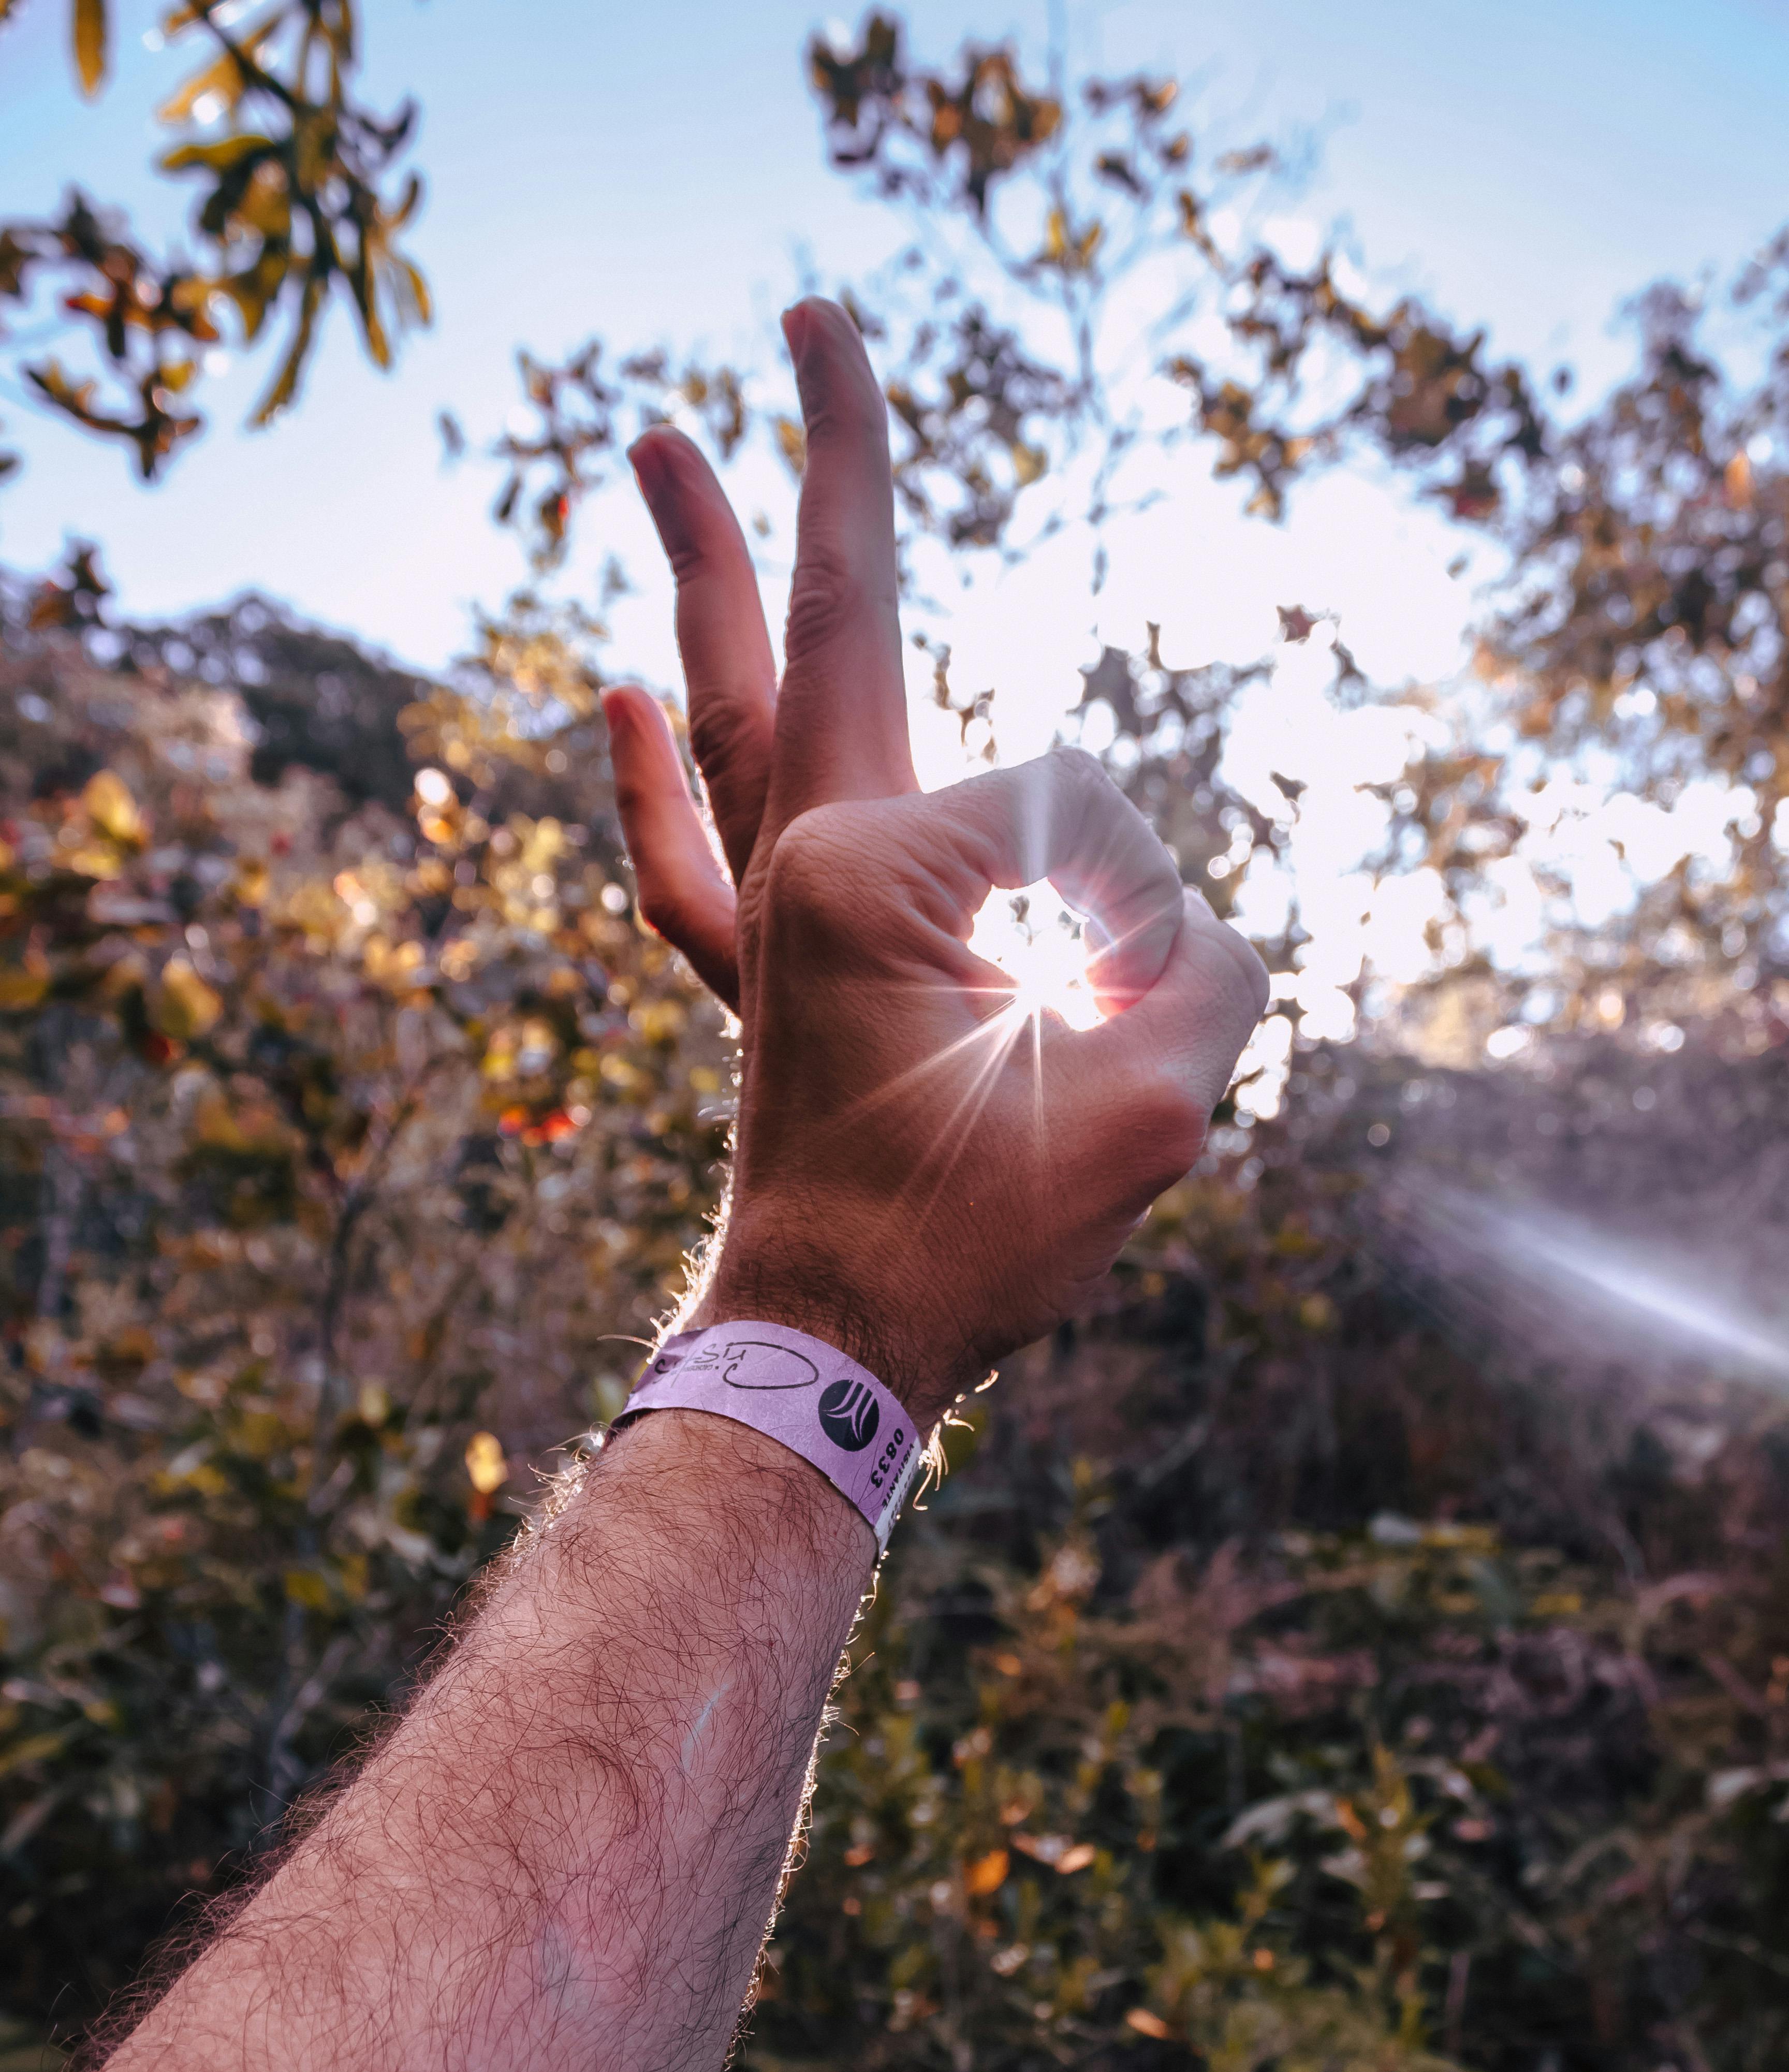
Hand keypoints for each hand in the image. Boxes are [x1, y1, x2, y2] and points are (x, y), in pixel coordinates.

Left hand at [603, 300, 1266, 1428]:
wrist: (833, 1349)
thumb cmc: (979, 1241)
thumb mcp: (1156, 1109)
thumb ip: (1201, 975)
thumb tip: (1154, 942)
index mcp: (880, 874)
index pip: (1073, 809)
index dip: (1143, 912)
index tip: (1137, 1018)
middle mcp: (801, 863)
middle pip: (828, 624)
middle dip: (829, 468)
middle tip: (804, 317)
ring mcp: (765, 915)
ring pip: (736, 708)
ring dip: (709, 576)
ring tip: (656, 445)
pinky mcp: (756, 976)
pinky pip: (686, 862)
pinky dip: (651, 785)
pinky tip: (620, 695)